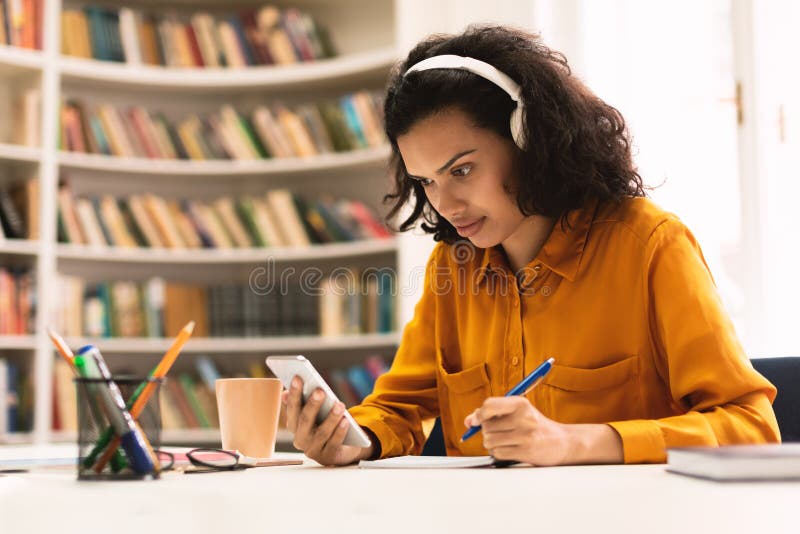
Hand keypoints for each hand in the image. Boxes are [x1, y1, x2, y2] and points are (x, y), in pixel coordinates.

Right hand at [283, 376, 373, 465]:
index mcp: (294, 425)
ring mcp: (313, 450)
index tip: (297, 378)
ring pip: (322, 433)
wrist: (339, 449)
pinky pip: (334, 443)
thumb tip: (285, 393)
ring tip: (339, 404)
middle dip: (312, 405)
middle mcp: (300, 439)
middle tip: (320, 391)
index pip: (292, 408)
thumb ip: (302, 402)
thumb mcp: (314, 413)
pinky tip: (346, 420)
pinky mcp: (328, 456)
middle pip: (305, 420)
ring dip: (331, 418)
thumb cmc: (324, 424)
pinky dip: (340, 431)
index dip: (294, 393)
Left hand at [464, 397, 623, 465]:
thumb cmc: (534, 425)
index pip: (489, 405)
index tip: (475, 421)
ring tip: (506, 441)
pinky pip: (497, 453)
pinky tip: (511, 449)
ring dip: (492, 444)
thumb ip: (491, 414)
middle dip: (487, 431)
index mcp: (521, 403)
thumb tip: (468, 422)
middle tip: (501, 432)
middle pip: (486, 426)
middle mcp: (524, 418)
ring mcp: (526, 435)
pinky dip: (499, 453)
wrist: (562, 442)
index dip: (478, 415)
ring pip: (489, 441)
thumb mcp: (516, 412)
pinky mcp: (526, 451)